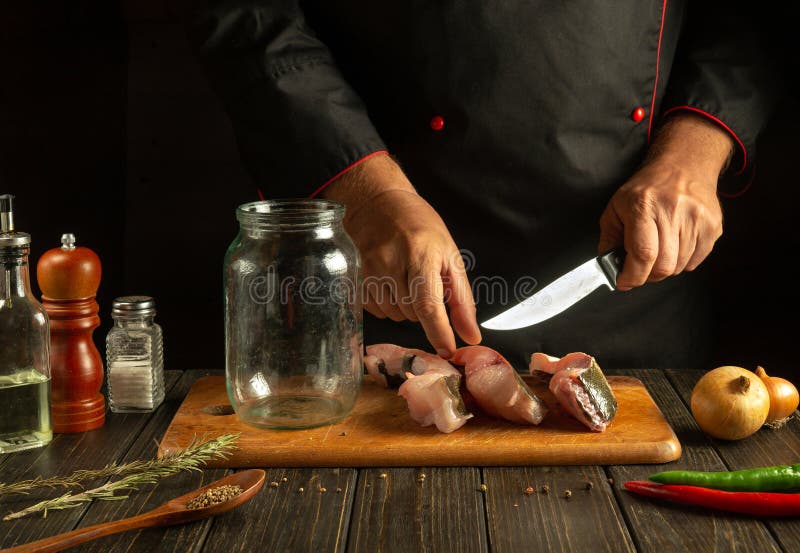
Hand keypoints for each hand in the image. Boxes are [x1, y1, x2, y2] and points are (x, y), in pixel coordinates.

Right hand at [323, 154, 480, 355]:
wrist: (377, 203)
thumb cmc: (419, 227)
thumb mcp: (449, 256)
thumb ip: (462, 300)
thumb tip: (470, 336)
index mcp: (419, 253)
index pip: (428, 305)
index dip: (439, 332)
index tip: (449, 350)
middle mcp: (389, 261)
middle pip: (411, 314)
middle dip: (423, 308)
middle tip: (422, 281)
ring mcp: (366, 269)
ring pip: (393, 315)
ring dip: (404, 307)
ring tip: (404, 278)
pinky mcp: (352, 277)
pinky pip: (375, 310)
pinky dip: (386, 303)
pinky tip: (388, 281)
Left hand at [597, 113, 733, 290]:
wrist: (684, 165)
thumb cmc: (646, 188)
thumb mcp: (616, 207)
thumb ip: (609, 239)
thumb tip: (608, 267)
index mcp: (644, 206)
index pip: (643, 253)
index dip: (632, 276)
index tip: (623, 282)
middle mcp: (673, 211)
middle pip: (663, 266)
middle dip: (647, 276)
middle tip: (639, 269)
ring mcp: (697, 219)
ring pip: (679, 267)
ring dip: (664, 268)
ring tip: (657, 250)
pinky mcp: (713, 226)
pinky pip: (695, 261)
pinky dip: (682, 262)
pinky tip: (674, 245)